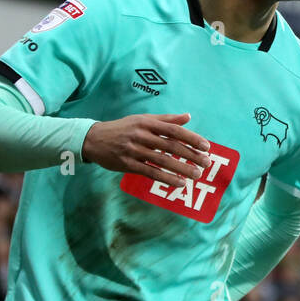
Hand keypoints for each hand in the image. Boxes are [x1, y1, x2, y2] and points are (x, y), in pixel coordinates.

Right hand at [82, 113, 211, 187]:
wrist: (93, 139)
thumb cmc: (123, 128)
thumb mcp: (142, 119)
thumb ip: (166, 119)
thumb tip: (188, 116)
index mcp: (147, 122)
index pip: (173, 130)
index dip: (191, 138)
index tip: (206, 147)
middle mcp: (141, 135)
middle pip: (170, 146)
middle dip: (191, 155)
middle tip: (206, 163)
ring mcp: (133, 150)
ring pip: (162, 161)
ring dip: (181, 169)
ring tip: (196, 175)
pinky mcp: (127, 164)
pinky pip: (151, 173)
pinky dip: (166, 178)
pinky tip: (179, 183)